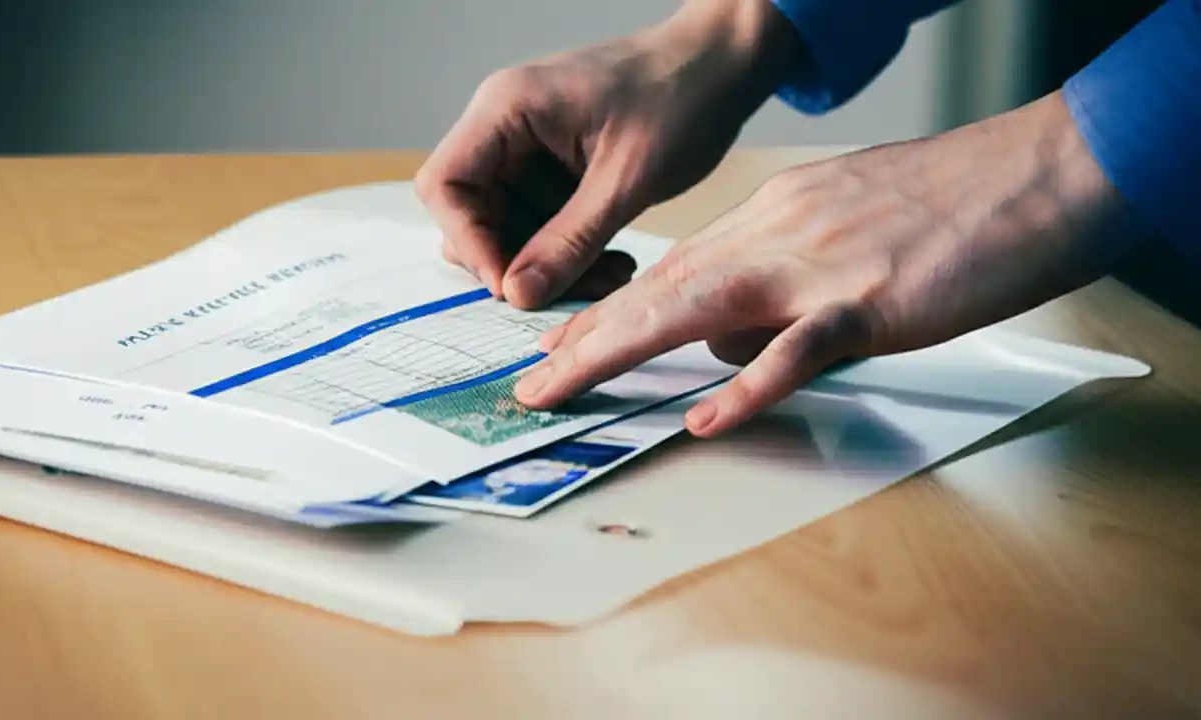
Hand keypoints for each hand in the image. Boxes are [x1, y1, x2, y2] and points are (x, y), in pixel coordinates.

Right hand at [416, 0, 799, 308]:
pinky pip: (541, 227)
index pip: (445, 185)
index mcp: (507, 109)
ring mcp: (529, 151)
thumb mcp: (627, 180)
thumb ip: (569, 240)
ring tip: (610, 278)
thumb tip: (516, 295)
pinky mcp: (555, 172)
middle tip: (571, 293)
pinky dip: (570, 255)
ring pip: (508, 230)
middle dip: (515, 264)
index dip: (469, 243)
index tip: (512, 288)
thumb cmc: (681, 97)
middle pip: (471, 214)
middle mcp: (506, 128)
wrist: (725, 66)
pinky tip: (614, 265)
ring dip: (549, 267)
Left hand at [514, 92, 1141, 435]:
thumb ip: (775, 284)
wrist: (1038, 173)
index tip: (560, 349)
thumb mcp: (841, 232)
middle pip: (663, 290)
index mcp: (773, 219)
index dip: (608, 314)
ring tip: (565, 389)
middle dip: (588, 339)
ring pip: (700, 307)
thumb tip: (722, 348)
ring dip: (624, 351)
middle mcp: (779, 235)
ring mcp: (821, 266)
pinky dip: (752, 384)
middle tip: (532, 382)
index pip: (670, 272)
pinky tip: (709, 416)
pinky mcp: (873, 300)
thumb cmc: (951, 207)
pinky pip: (801, 347)